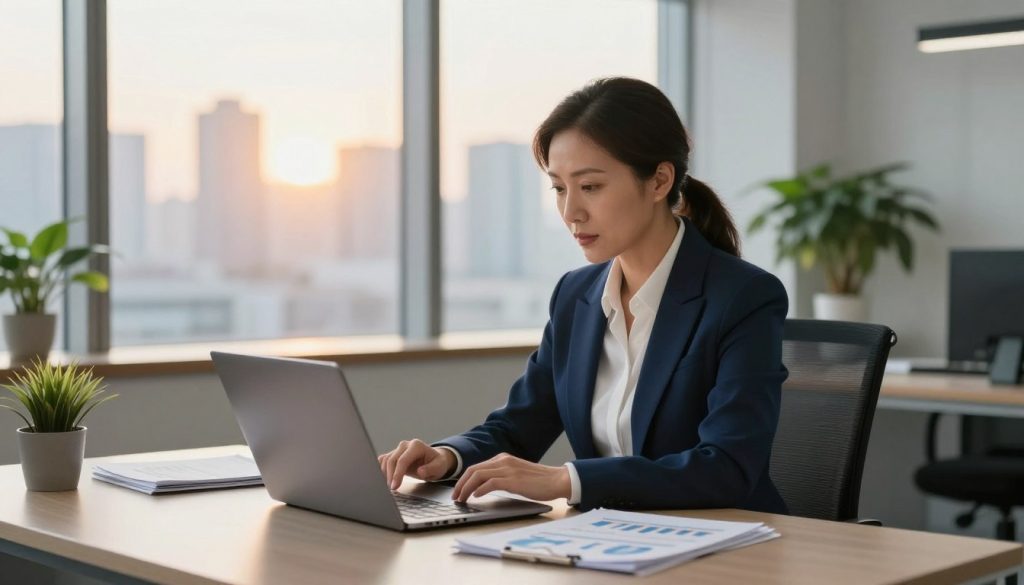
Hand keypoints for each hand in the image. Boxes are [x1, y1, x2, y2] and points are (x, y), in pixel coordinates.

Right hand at [378, 439, 455, 489]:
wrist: (434, 460)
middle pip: (392, 460)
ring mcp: (398, 449)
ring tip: (389, 486)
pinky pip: (383, 460)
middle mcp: (405, 445)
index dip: (397, 474)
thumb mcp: (439, 467)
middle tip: (392, 489)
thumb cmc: (437, 463)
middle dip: (390, 476)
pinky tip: (384, 479)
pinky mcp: (394, 453)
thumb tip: (420, 471)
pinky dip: (381, 469)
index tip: (395, 486)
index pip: (403, 460)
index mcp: (417, 446)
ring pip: (386, 460)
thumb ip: (430, 469)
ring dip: (385, 474)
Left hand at [452, 453, 569, 502]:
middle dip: (461, 484)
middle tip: (455, 497)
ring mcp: (508, 469)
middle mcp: (503, 460)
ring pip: (478, 475)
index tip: (458, 491)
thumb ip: (501, 476)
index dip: (464, 479)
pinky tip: (476, 496)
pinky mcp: (513, 480)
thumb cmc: (539, 481)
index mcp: (503, 458)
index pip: (476, 467)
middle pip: (473, 470)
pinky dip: (480, 489)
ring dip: (467, 488)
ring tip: (462, 499)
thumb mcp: (516, 474)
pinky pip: (490, 483)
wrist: (557, 480)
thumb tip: (483, 487)